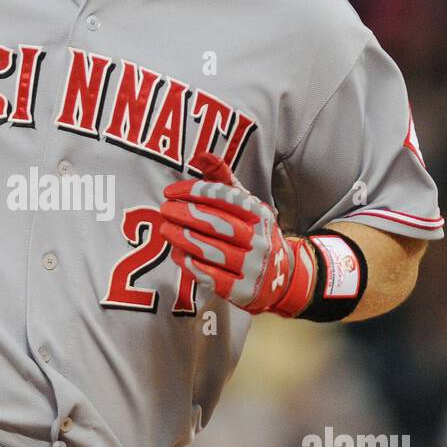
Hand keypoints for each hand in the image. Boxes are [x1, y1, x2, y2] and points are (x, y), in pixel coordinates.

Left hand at [156, 152, 314, 315]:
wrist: (282, 277)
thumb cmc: (255, 233)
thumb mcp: (246, 205)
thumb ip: (223, 181)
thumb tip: (200, 155)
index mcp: (258, 214)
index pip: (225, 198)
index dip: (195, 192)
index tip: (171, 192)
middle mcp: (258, 239)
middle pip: (218, 223)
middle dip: (186, 215)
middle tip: (164, 210)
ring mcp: (252, 267)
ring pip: (213, 250)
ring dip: (184, 239)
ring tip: (165, 230)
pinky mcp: (243, 290)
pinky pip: (213, 277)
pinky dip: (193, 265)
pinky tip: (178, 255)